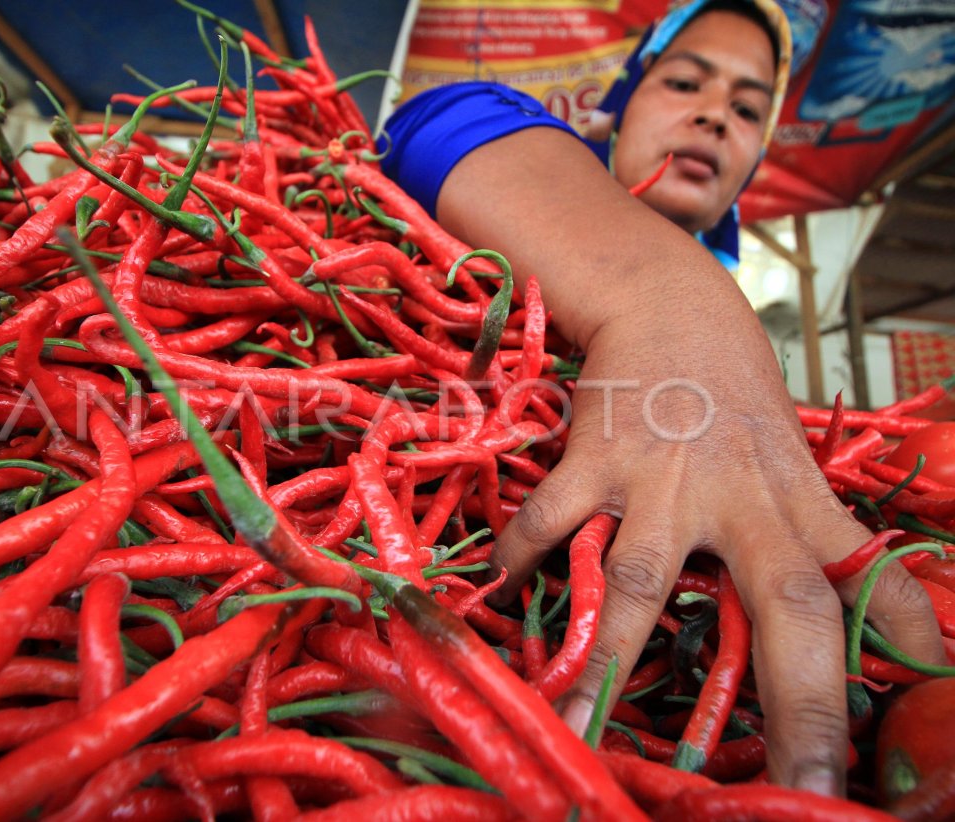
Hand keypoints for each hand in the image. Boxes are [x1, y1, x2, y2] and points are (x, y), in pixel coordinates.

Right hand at [489, 282, 945, 793]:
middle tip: (803, 785)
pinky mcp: (595, 457)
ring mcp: (662, 479)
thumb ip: (817, 540)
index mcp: (797, 503)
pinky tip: (498, 598)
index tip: (892, 728)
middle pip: (787, 606)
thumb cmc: (733, 396)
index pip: (867, 584)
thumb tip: (880, 627)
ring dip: (606, 659)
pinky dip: (520, 562)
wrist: (670, 307)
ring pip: (641, 582)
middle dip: (799, 700)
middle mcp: (741, 499)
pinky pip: (551, 523)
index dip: (900, 647)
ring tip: (578, 724)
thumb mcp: (793, 464)